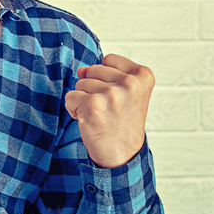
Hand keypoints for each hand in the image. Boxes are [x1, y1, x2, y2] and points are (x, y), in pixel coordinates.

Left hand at [64, 53, 153, 168]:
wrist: (122, 154)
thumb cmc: (122, 120)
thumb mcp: (126, 91)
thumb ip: (106, 72)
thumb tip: (81, 70)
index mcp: (143, 75)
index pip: (108, 59)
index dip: (107, 78)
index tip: (119, 97)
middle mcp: (130, 83)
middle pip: (92, 70)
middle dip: (94, 89)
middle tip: (109, 109)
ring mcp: (112, 94)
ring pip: (80, 83)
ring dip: (84, 100)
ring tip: (101, 115)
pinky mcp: (93, 105)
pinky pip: (70, 97)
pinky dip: (74, 109)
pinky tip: (90, 121)